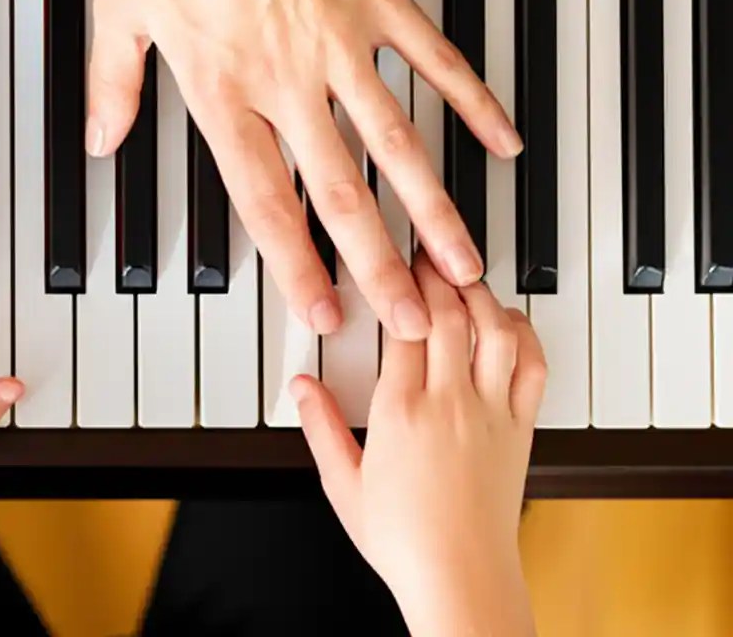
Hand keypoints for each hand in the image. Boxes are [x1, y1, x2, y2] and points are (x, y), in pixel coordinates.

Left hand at [89, 0, 521, 338]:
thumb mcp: (122, 6)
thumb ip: (115, 83)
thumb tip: (103, 141)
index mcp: (222, 89)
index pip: (263, 200)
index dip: (294, 265)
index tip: (321, 312)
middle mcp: (286, 79)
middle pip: (340, 190)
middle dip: (376, 264)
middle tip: (408, 318)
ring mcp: (339, 42)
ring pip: (396, 141)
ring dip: (433, 208)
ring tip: (463, 262)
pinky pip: (436, 57)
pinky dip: (474, 101)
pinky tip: (504, 142)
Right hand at [293, 251, 544, 634]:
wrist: (460, 578)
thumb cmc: (402, 539)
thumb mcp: (342, 483)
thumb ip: (321, 426)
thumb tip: (300, 385)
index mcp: (400, 411)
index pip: (403, 325)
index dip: (398, 286)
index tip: (388, 262)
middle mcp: (450, 403)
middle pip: (451, 315)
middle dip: (437, 275)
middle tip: (422, 254)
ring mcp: (491, 413)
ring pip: (495, 330)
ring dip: (479, 294)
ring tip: (460, 275)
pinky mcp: (520, 428)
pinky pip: (532, 366)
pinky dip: (522, 333)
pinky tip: (506, 320)